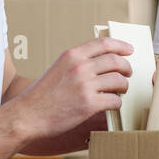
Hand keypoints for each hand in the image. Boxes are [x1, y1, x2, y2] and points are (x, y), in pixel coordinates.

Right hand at [17, 37, 133, 139]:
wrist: (28, 115)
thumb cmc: (42, 95)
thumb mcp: (57, 68)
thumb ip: (77, 63)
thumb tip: (101, 63)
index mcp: (72, 56)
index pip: (104, 43)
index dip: (121, 46)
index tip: (130, 50)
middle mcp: (80, 67)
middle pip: (116, 61)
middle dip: (126, 68)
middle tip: (128, 74)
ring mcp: (85, 86)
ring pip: (119, 80)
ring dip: (123, 86)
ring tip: (120, 91)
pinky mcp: (89, 104)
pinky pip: (115, 100)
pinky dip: (116, 102)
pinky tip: (111, 104)